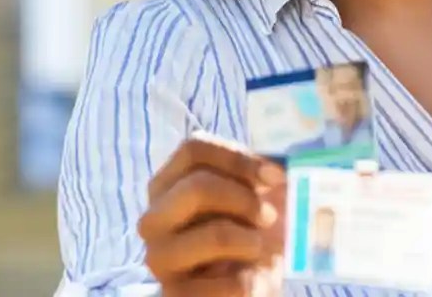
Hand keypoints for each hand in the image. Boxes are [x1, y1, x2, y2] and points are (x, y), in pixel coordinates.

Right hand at [138, 134, 287, 296]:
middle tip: (268, 216)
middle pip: (198, 186)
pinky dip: (253, 279)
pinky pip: (231, 283)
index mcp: (166, 185)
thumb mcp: (251, 196)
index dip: (238, 158)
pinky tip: (249, 278)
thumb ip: (257, 174)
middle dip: (245, 200)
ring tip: (258, 249)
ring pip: (215, 235)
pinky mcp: (176, 295)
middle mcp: (154, 218)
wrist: (245, 284)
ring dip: (252, 241)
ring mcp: (160, 258)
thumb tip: (278, 169)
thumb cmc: (246, 233)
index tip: (274, 176)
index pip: (193, 149)